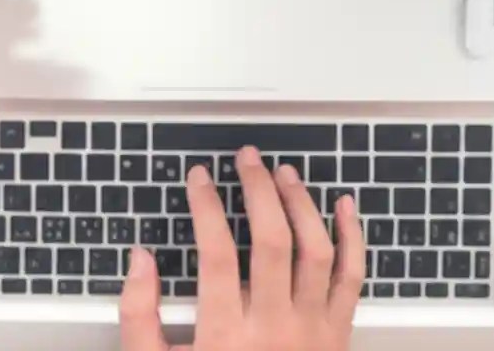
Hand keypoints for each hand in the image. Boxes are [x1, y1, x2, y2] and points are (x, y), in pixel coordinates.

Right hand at [119, 146, 366, 350]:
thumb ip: (139, 316)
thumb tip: (140, 259)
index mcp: (226, 337)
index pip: (217, 253)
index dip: (206, 206)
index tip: (198, 177)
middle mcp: (275, 329)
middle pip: (272, 240)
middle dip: (257, 190)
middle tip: (246, 160)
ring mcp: (313, 331)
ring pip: (316, 251)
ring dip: (301, 204)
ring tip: (284, 173)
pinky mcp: (338, 337)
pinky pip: (353, 278)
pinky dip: (353, 237)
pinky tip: (344, 206)